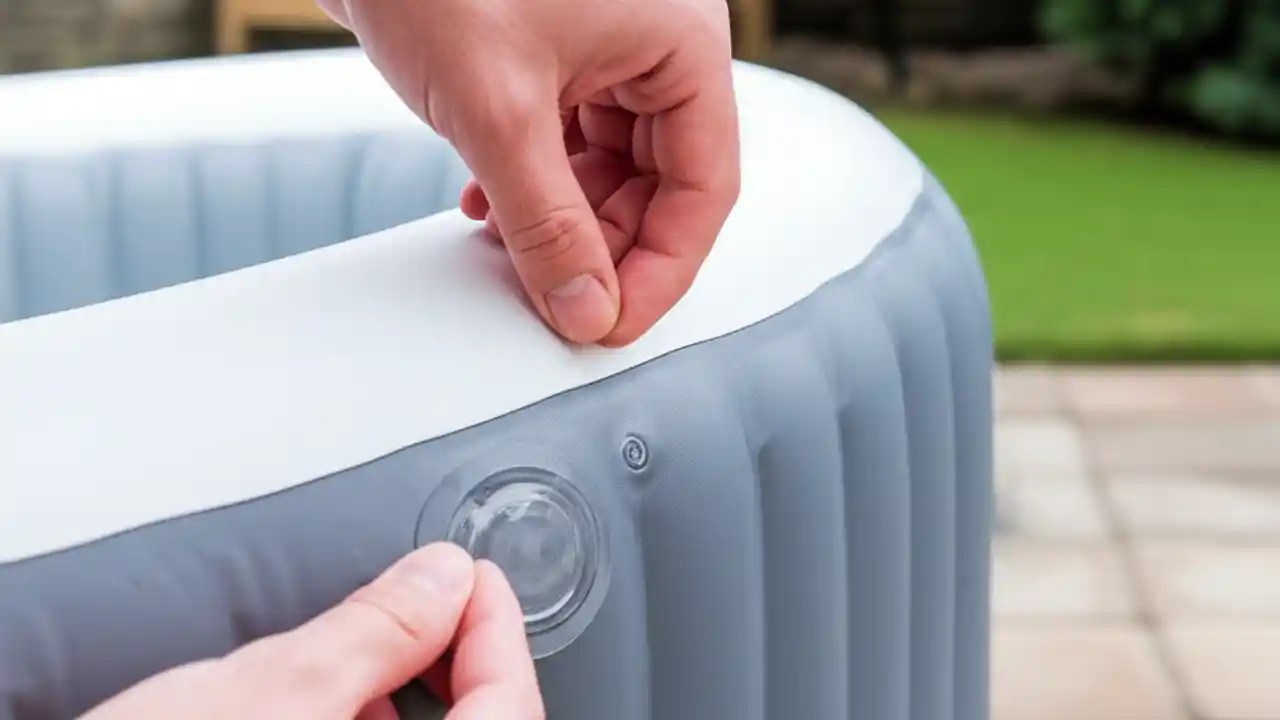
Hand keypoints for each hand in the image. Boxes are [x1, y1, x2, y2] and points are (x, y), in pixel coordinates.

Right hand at [82, 544, 542, 718]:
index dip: (501, 629)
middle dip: (460, 663)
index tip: (476, 576)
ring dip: (416, 703)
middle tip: (436, 605)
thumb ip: (372, 632)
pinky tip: (334, 713)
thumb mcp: (264, 693)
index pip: (509, 710)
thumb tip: (441, 578)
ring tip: (374, 658)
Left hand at [318, 0, 740, 345]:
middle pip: (661, 183)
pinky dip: (533, 185)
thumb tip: (586, 310)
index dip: (662, 268)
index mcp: (680, 43)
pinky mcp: (549, 52)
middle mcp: (652, 44)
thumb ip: (548, 224)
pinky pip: (564, 140)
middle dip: (607, 247)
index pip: (704, 186)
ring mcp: (601, 47)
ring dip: (565, 221)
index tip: (614, 324)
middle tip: (560, 301)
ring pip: (610, 168)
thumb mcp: (497, 108)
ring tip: (515, 254)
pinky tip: (490, 209)